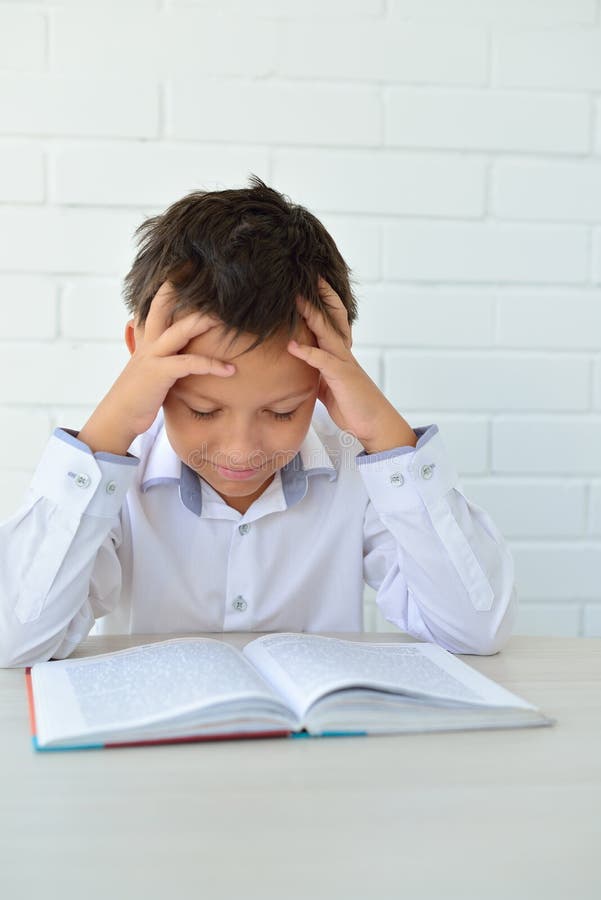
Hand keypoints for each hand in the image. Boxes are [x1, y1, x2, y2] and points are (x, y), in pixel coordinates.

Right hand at [77, 282, 234, 454]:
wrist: (119, 417)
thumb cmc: (138, 394)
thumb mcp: (147, 366)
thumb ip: (156, 350)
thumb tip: (161, 339)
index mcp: (146, 338)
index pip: (154, 304)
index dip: (166, 284)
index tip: (181, 267)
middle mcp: (148, 342)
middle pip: (162, 304)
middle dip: (178, 286)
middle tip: (200, 269)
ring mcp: (152, 356)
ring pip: (181, 329)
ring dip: (205, 321)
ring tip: (229, 318)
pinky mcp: (159, 373)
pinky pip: (189, 364)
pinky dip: (211, 365)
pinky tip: (229, 369)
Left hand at [287, 277, 416, 452]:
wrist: (374, 424)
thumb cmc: (352, 405)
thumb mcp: (328, 386)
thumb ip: (317, 373)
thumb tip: (301, 368)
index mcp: (339, 353)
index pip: (331, 321)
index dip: (321, 302)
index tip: (309, 285)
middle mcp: (343, 353)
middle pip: (331, 318)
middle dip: (319, 297)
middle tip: (304, 278)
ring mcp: (344, 363)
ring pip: (327, 333)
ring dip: (311, 316)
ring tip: (295, 300)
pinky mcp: (342, 378)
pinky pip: (323, 362)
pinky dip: (307, 353)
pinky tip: (292, 346)